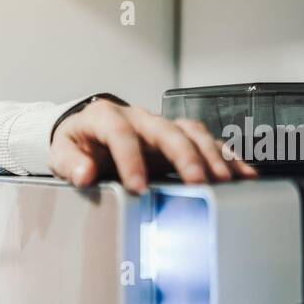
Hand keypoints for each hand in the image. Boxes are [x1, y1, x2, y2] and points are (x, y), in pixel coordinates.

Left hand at [49, 98, 257, 193]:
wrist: (87, 130)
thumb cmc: (76, 141)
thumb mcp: (62, 151)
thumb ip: (70, 163)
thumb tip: (83, 175)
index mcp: (106, 117)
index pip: (121, 134)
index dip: (131, 159)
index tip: (137, 186)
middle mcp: (139, 116)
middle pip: (167, 130)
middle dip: (184, 156)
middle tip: (196, 182)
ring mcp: (161, 125)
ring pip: (191, 132)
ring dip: (210, 155)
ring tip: (225, 179)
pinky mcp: (176, 136)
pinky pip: (205, 141)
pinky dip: (225, 156)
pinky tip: (242, 172)